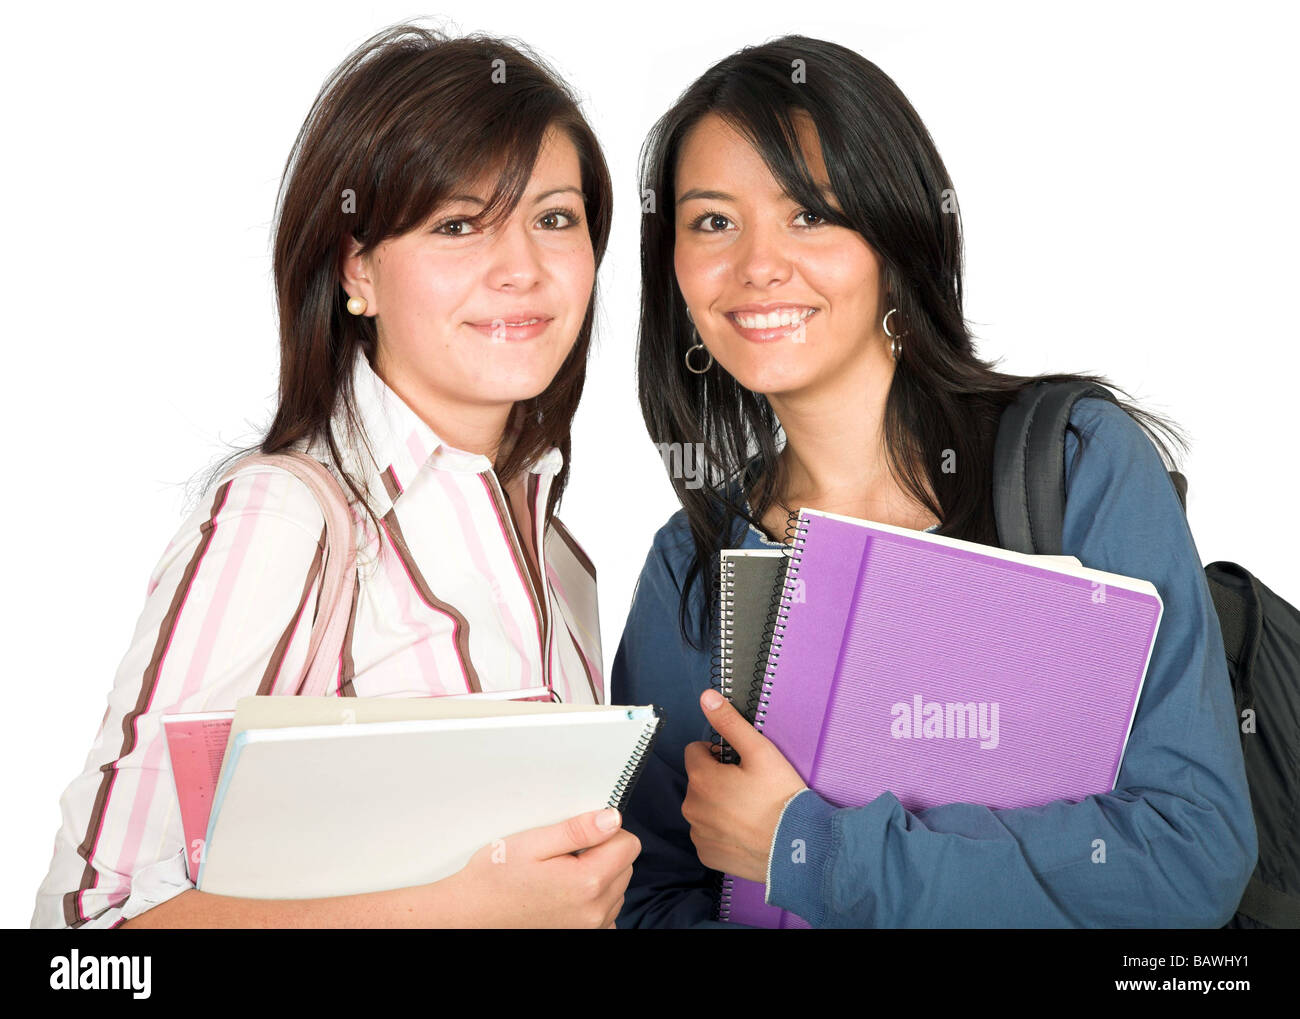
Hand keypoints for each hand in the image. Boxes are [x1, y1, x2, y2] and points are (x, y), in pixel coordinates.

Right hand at [445, 807, 639, 927]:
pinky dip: (594, 899)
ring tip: (559, 875)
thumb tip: (613, 818)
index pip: (629, 843)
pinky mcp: (584, 935)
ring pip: (618, 888)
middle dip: (602, 853)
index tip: (578, 835)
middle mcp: (595, 910)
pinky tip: (566, 894)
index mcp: (588, 882)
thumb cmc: (494, 878)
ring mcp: (591, 927)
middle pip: (625, 866)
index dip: (605, 831)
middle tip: (562, 854)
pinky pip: (607, 911)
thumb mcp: (532, 842)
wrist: (469, 915)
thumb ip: (578, 830)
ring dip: (599, 876)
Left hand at [682, 689, 807, 883]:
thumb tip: (707, 697)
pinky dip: (721, 831)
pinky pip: (707, 834)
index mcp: (701, 778)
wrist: (797, 849)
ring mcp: (698, 833)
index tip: (739, 763)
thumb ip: (730, 722)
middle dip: (717, 779)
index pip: (695, 752)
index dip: (717, 753)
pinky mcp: (707, 855)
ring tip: (750, 811)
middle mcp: (692, 807)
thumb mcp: (760, 752)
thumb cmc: (780, 798)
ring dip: (718, 805)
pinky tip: (745, 831)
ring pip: (702, 808)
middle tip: (749, 788)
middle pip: (699, 780)